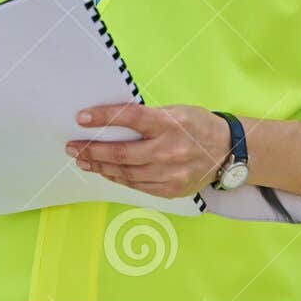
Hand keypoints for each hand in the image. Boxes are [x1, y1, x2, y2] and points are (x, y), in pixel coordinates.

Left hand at [66, 104, 231, 198]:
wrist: (228, 151)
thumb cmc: (197, 125)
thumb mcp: (175, 111)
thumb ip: (147, 117)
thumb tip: (111, 121)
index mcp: (169, 123)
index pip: (131, 117)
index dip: (104, 117)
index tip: (81, 118)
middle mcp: (169, 150)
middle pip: (122, 153)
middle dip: (92, 150)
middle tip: (73, 147)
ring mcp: (170, 174)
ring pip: (126, 173)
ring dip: (100, 167)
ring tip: (82, 161)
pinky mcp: (170, 189)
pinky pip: (136, 186)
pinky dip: (117, 178)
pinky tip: (105, 172)